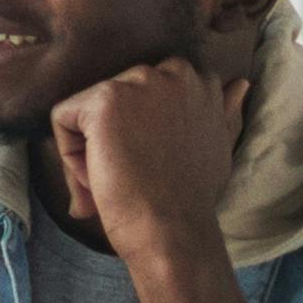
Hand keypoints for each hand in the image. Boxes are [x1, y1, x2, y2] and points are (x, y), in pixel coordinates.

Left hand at [50, 54, 248, 272]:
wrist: (173, 230)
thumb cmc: (191, 197)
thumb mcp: (218, 144)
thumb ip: (224, 109)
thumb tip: (240, 83)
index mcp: (198, 80)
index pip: (145, 89)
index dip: (139, 128)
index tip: (152, 160)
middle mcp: (172, 72)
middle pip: (113, 98)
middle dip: (113, 137)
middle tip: (134, 174)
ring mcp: (138, 82)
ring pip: (86, 110)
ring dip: (91, 147)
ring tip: (119, 178)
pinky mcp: (106, 99)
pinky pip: (63, 118)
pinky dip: (70, 155)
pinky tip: (100, 177)